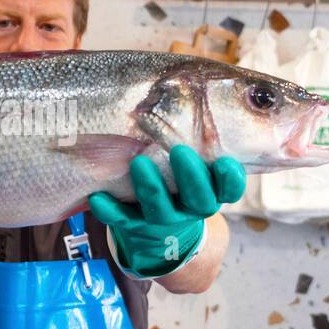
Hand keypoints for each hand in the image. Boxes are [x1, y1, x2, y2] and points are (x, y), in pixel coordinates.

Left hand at [88, 145, 244, 277]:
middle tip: (180, 151)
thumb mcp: (196, 166)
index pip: (229, 189)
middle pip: (199, 200)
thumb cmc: (181, 181)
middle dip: (191, 177)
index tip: (224, 162)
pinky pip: (123, 220)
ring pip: (161, 211)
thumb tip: (190, 101)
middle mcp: (192, 209)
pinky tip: (98, 197)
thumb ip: (197, 144)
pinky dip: (110, 210)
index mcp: (212, 193)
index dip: (230, 179)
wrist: (163, 227)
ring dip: (151, 188)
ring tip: (139, 163)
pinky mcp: (137, 226)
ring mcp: (165, 220)